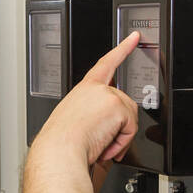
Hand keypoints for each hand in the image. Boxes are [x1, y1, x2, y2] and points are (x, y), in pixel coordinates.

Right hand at [35, 32, 140, 166]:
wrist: (59, 153)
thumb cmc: (61, 147)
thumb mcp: (77, 125)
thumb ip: (95, 119)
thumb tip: (110, 133)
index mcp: (83, 90)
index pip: (105, 64)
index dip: (122, 49)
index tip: (134, 38)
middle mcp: (94, 89)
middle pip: (125, 103)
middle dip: (120, 126)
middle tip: (101, 142)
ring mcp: (106, 95)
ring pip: (130, 116)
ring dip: (119, 137)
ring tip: (99, 145)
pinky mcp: (116, 105)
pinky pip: (131, 128)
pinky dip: (121, 142)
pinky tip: (105, 146)